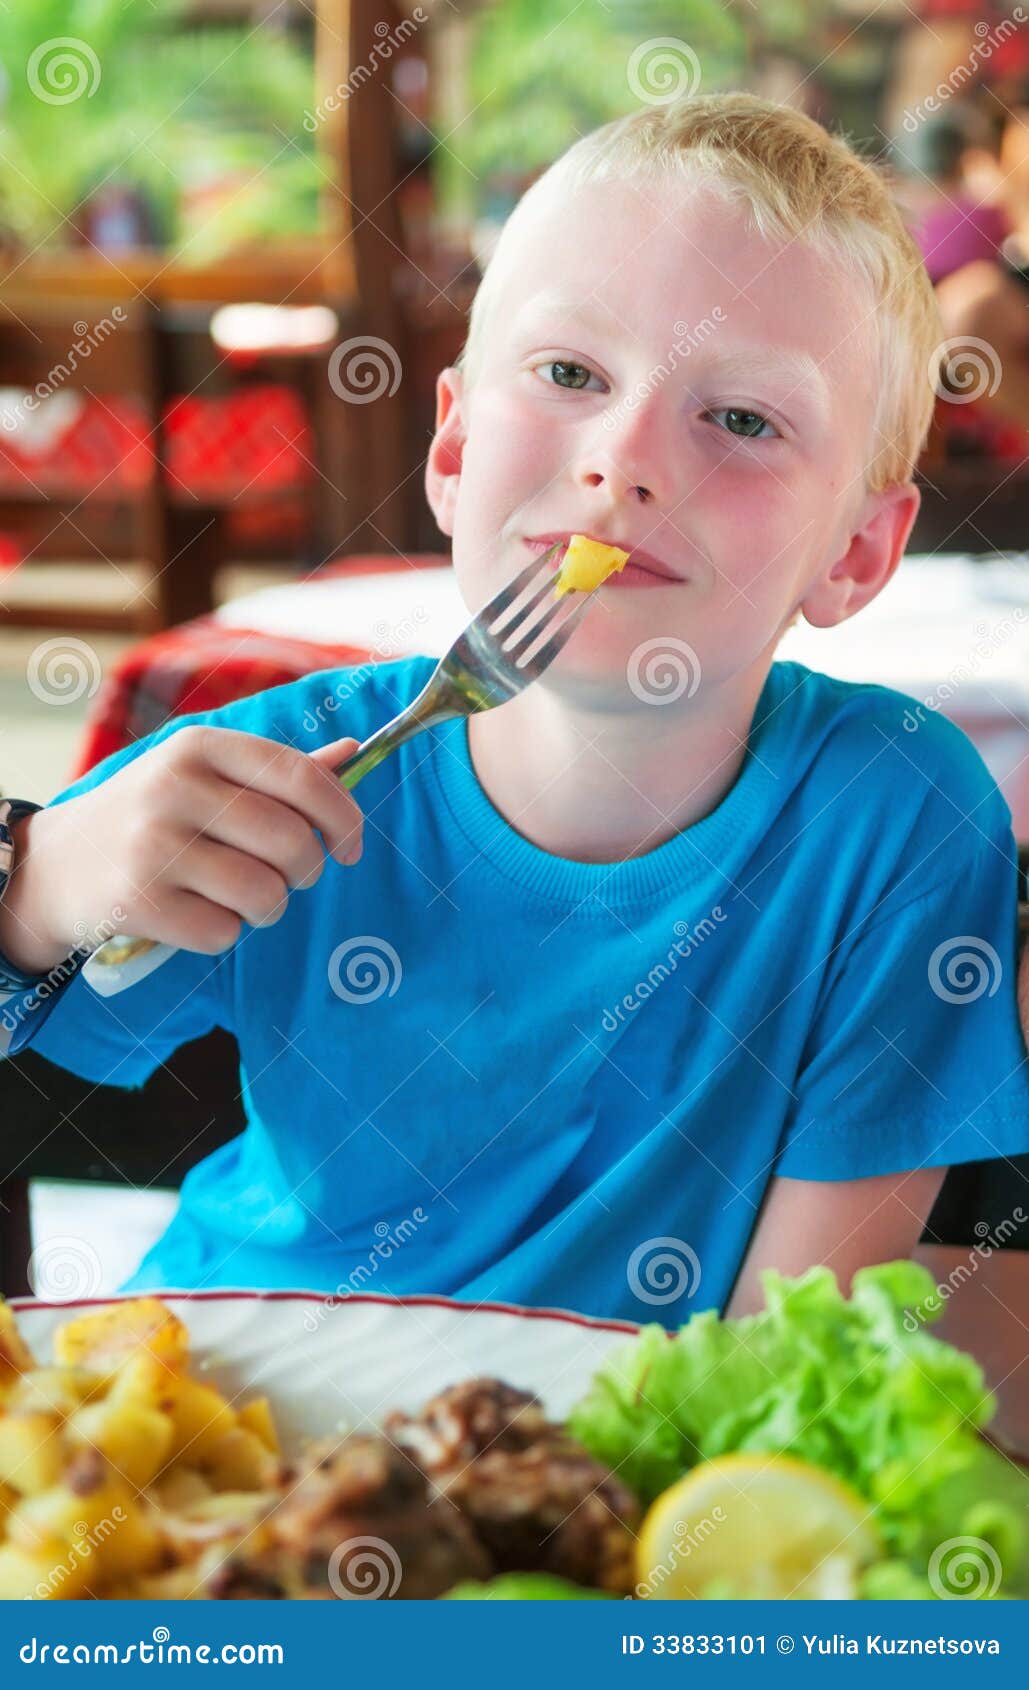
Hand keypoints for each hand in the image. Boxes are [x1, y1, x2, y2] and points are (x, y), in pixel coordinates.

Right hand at [0, 729, 363, 972]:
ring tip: (243, 899)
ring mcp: (152, 845)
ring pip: (264, 893)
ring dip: (267, 908)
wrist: (55, 865)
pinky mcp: (136, 901)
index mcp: (200, 747)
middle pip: (291, 841)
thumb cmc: (151, 818)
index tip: (350, 847)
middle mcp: (174, 788)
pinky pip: (223, 932)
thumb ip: (277, 771)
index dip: (343, 816)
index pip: (301, 776)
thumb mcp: (203, 777)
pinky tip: (195, 914)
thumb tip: (353, 752)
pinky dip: (223, 933)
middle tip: (289, 878)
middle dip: (305, 871)